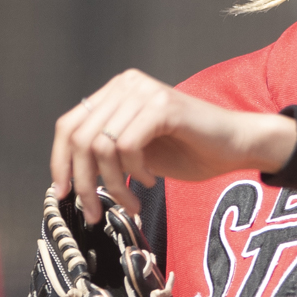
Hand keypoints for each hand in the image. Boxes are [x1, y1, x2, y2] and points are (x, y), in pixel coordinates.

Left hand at [54, 68, 296, 221]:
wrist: (236, 146)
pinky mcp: (163, 106)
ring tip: (132, 201)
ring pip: (102, 146)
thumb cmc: (190, 151)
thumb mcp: (136, 154)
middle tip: (96, 211)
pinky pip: (128, 145)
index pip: (68, 125)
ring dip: (113, 184)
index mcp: (116, 92)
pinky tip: (149, 180)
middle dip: (85, 182)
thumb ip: (105, 155)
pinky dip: (134, 172)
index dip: (60, 162)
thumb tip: (69, 178)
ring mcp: (145, 92)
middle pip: (79, 138)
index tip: (63, 194)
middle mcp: (126, 85)